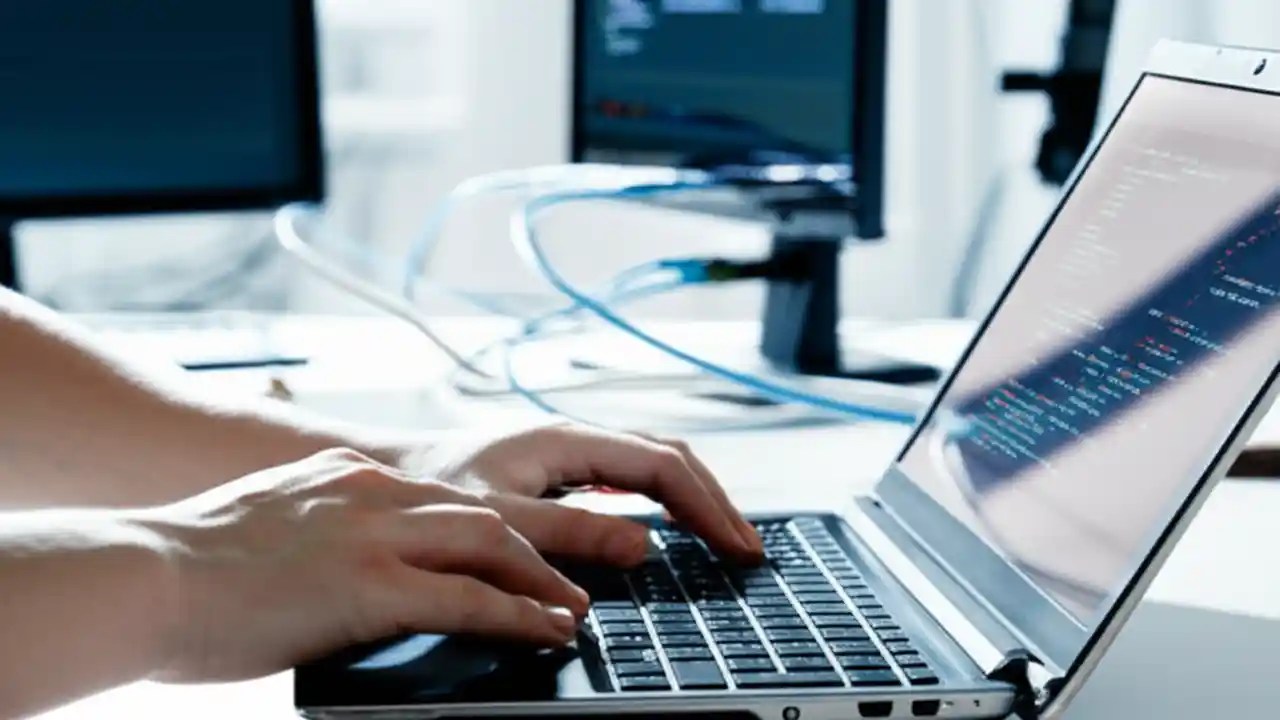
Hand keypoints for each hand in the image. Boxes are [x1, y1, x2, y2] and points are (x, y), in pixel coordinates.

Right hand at [139, 449, 587, 682]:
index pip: (444, 496)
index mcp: (348, 475)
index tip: (523, 545)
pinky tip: (545, 632)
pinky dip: (516, 617)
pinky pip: (466, 600)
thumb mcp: (267, 517)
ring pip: (490, 545)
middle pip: (483, 512)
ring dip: (542, 581)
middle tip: (573, 574)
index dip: (494, 523)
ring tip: (572, 608)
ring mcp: (374, 536)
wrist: (142, 574)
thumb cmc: (185, 563)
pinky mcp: (368, 585)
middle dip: (540, 545)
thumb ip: (315, 525)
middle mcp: (372, 492)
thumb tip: (330, 560)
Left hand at [421, 424, 763, 567]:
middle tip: (748, 549)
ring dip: (695, 500)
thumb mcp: (498, 517)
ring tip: (726, 539)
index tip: (736, 546)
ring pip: (654, 467)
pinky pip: (632, 480)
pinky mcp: (560, 472)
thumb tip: (644, 546)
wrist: (386, 478)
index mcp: (568, 441)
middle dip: (714, 501)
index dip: (706, 506)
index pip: (662, 466)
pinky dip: (666, 502)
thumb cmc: (430, 493)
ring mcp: (570, 454)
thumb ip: (567, 533)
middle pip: (669, 460)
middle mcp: (576, 440)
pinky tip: (675, 527)